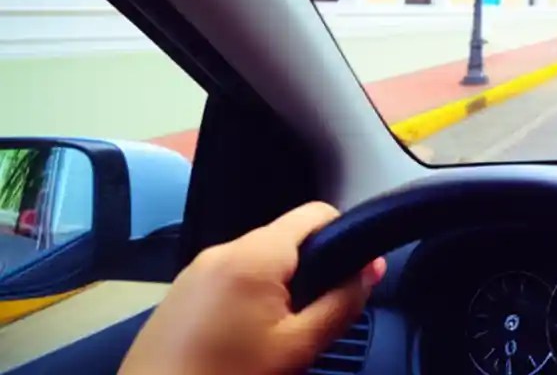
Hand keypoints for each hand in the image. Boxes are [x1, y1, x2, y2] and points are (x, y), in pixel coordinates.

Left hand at [119, 202, 385, 374]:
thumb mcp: (299, 346)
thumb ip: (343, 302)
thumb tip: (372, 268)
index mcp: (254, 255)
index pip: (316, 213)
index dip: (345, 237)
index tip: (354, 276)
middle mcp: (222, 251)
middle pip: (288, 240)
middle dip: (310, 273)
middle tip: (314, 322)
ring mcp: (196, 271)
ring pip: (260, 262)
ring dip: (280, 289)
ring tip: (278, 338)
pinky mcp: (180, 293)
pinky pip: (231, 279)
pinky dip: (249, 300)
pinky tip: (245, 341)